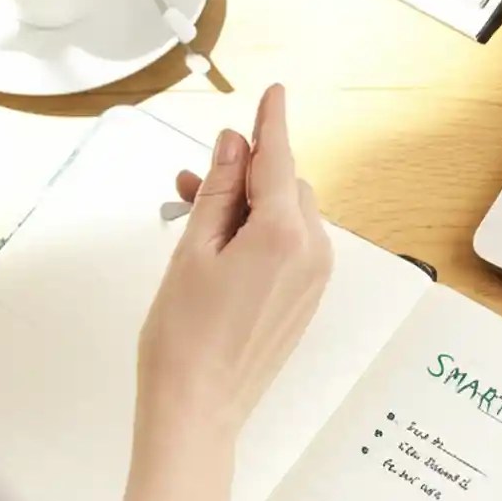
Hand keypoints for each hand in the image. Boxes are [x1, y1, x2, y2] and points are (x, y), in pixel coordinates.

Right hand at [138, 84, 332, 443]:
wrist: (199, 406)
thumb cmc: (186, 337)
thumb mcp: (194, 249)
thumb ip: (220, 189)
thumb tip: (236, 145)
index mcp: (284, 236)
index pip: (278, 160)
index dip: (270, 123)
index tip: (273, 93)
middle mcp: (312, 253)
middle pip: (285, 186)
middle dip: (244, 176)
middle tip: (193, 184)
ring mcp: (315, 278)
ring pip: (289, 216)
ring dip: (251, 206)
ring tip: (198, 219)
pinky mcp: (308, 297)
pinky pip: (293, 245)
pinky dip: (264, 233)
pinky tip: (223, 246)